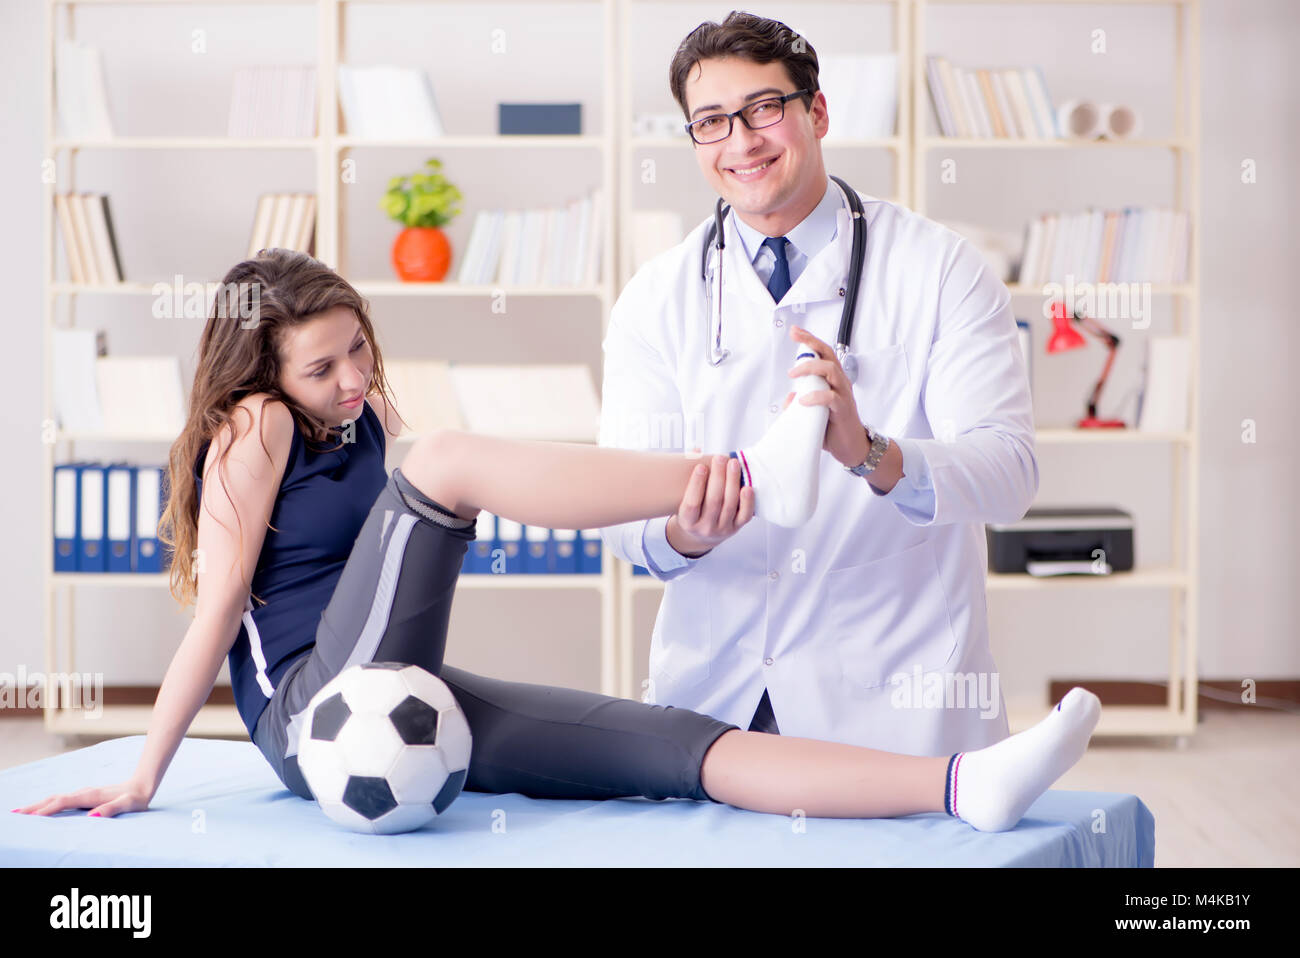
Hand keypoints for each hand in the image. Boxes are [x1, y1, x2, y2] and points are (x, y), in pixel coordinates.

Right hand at [12, 779, 152, 817]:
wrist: (143, 785)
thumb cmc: (136, 798)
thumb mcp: (128, 804)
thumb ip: (112, 809)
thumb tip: (92, 816)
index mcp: (91, 796)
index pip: (64, 802)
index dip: (47, 809)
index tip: (31, 817)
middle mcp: (84, 793)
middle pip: (54, 799)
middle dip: (34, 806)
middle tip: (15, 814)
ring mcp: (83, 794)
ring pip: (56, 799)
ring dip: (38, 805)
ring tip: (21, 813)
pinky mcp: (85, 796)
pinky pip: (61, 800)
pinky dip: (48, 804)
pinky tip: (42, 810)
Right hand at [666, 450, 754, 557]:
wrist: (702, 535)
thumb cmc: (693, 512)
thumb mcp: (682, 500)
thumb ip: (688, 476)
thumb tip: (696, 450)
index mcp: (687, 521)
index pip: (692, 503)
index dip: (696, 484)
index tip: (701, 466)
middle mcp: (705, 527)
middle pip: (714, 501)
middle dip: (718, 477)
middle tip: (720, 459)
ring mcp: (722, 529)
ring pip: (729, 504)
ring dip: (732, 482)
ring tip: (733, 464)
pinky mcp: (736, 528)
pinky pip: (744, 515)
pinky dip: (747, 501)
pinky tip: (747, 486)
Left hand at [786, 325, 870, 468]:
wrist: (851, 447)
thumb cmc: (834, 428)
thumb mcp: (813, 413)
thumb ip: (801, 403)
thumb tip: (789, 397)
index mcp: (833, 380)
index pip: (823, 354)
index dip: (810, 340)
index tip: (795, 331)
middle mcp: (840, 383)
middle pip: (828, 356)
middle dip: (811, 344)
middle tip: (795, 340)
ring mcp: (843, 395)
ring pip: (831, 371)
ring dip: (810, 369)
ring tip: (793, 374)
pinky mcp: (843, 410)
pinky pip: (831, 398)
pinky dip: (816, 397)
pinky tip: (803, 401)